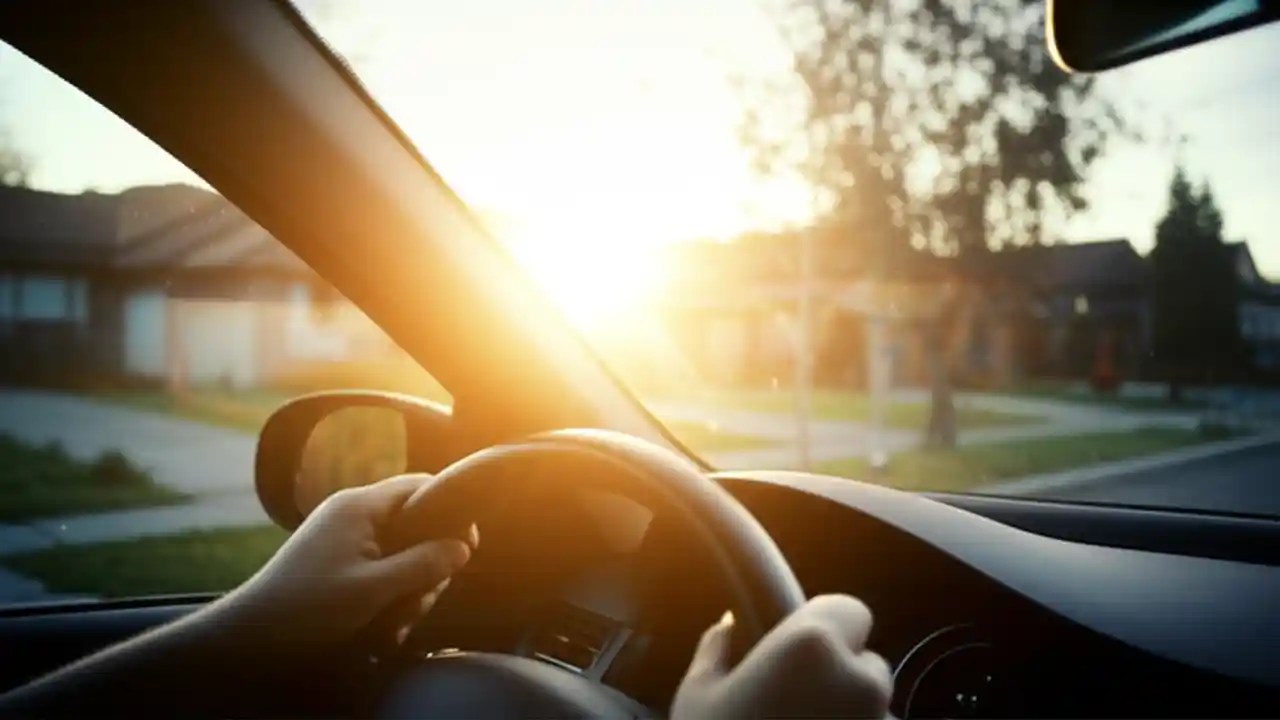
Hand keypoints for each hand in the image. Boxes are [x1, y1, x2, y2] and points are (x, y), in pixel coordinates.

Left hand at [217, 473, 476, 654]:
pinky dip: (389, 589)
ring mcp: (342, 534)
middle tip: (421, 598)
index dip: (450, 511)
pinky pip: (380, 563)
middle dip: (427, 562)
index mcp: (359, 506)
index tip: (466, 546)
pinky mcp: (337, 558)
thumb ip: (422, 564)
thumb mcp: (373, 588)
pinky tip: (385, 622)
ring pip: (400, 548)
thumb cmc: (308, 607)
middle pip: (415, 522)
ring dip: (409, 583)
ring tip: (398, 619)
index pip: (420, 486)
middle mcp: (351, 512)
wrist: (251, 635)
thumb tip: (463, 547)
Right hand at [673, 595, 893, 718]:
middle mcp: (860, 680)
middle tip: (795, 701)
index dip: (827, 626)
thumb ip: (716, 648)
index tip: (797, 651)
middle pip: (867, 662)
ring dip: (849, 714)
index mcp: (813, 645)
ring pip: (872, 708)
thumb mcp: (698, 695)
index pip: (850, 609)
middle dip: (841, 675)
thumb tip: (728, 625)